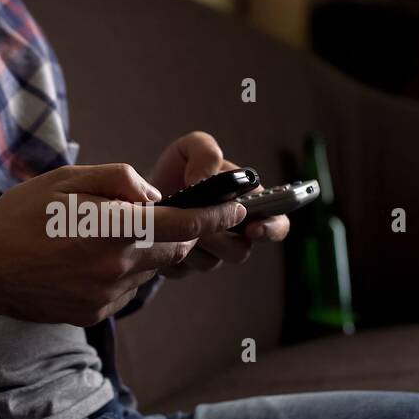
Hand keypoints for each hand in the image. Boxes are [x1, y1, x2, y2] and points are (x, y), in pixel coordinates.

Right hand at [0, 163, 246, 325]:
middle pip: (175, 249)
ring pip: (150, 270)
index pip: (186, 224)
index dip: (217, 215)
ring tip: (103, 236)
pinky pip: (126, 289)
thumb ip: (118, 180)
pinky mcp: (97, 312)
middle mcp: (118, 267)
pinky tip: (86, 260)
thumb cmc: (20, 216)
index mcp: (114, 229)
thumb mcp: (66, 179)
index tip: (236, 207)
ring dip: (145, 251)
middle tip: (154, 215)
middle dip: (178, 231)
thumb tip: (155, 195)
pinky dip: (121, 271)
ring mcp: (108, 295)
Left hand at [146, 131, 289, 277]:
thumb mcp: (190, 148)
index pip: (277, 223)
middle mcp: (233, 233)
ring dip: (191, 244)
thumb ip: (205, 152)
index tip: (253, 228)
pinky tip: (158, 235)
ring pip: (210, 263)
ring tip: (171, 222)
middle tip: (200, 225)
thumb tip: (202, 180)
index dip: (272, 229)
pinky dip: (169, 253)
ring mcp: (209, 252)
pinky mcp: (183, 266)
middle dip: (219, 239)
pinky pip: (181, 270)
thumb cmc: (177, 169)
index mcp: (246, 204)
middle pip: (241, 251)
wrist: (141, 192)